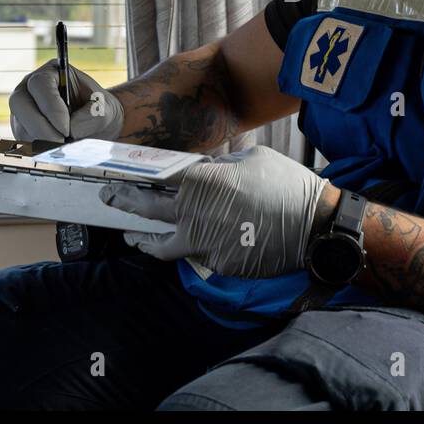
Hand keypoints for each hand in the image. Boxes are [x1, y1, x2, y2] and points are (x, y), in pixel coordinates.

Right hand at [8, 59, 123, 142]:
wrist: (94, 121)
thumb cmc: (97, 108)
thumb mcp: (102, 108)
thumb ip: (91, 116)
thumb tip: (71, 131)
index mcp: (51, 72)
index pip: (40, 84)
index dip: (51, 108)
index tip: (66, 129)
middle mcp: (30, 87)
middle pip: (19, 102)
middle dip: (40, 127)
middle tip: (60, 143)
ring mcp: (22, 108)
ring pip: (20, 124)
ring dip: (41, 140)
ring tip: (65, 147)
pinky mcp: (21, 127)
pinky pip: (22, 140)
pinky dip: (39, 148)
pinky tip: (57, 149)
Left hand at [99, 145, 329, 278]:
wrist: (312, 226)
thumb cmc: (285, 185)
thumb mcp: (251, 160)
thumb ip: (219, 165)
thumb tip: (202, 169)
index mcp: (199, 182)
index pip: (154, 179)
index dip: (132, 177)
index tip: (116, 178)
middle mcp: (193, 213)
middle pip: (147, 209)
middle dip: (123, 203)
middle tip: (110, 200)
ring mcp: (204, 243)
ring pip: (163, 244)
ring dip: (144, 239)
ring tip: (133, 236)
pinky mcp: (217, 264)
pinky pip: (197, 255)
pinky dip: (191, 247)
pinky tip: (193, 242)